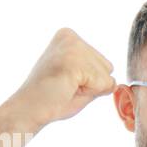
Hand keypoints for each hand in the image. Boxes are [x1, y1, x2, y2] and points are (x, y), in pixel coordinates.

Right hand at [0, 28, 116, 146]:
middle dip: (92, 84)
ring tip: (65, 88)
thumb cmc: (52, 99)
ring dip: (90, 89)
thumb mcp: (81, 80)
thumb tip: (118, 81)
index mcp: (69, 36)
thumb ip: (100, 75)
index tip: (66, 82)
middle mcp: (71, 37)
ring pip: (107, 76)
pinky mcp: (74, 62)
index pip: (103, 63)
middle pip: (108, 67)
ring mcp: (72, 48)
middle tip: (65, 87)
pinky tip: (67, 89)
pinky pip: (104, 84)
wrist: (29, 110)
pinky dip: (89, 93)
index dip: (89, 80)